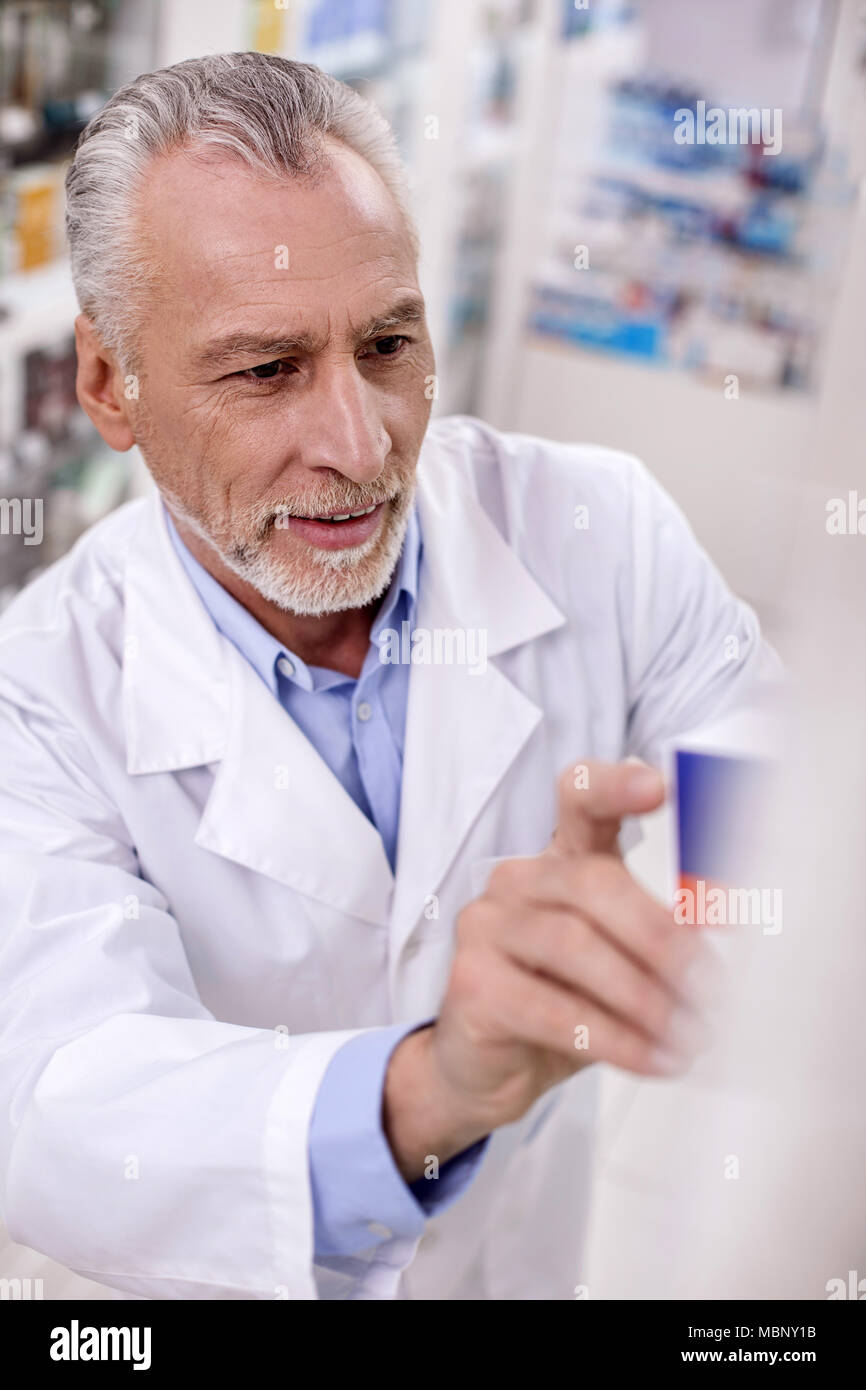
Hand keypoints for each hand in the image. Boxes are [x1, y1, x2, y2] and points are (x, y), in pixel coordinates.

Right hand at [419, 760, 718, 1141]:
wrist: (491, 1070)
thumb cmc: (566, 1003)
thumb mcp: (623, 962)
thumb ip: (665, 934)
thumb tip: (727, 923)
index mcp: (559, 859)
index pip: (579, 799)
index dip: (616, 787)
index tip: (659, 787)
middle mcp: (516, 880)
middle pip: (593, 882)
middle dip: (662, 936)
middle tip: (711, 986)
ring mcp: (486, 927)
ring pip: (574, 945)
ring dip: (646, 996)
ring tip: (691, 1035)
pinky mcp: (472, 983)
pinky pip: (554, 1009)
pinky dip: (617, 1039)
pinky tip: (655, 1059)